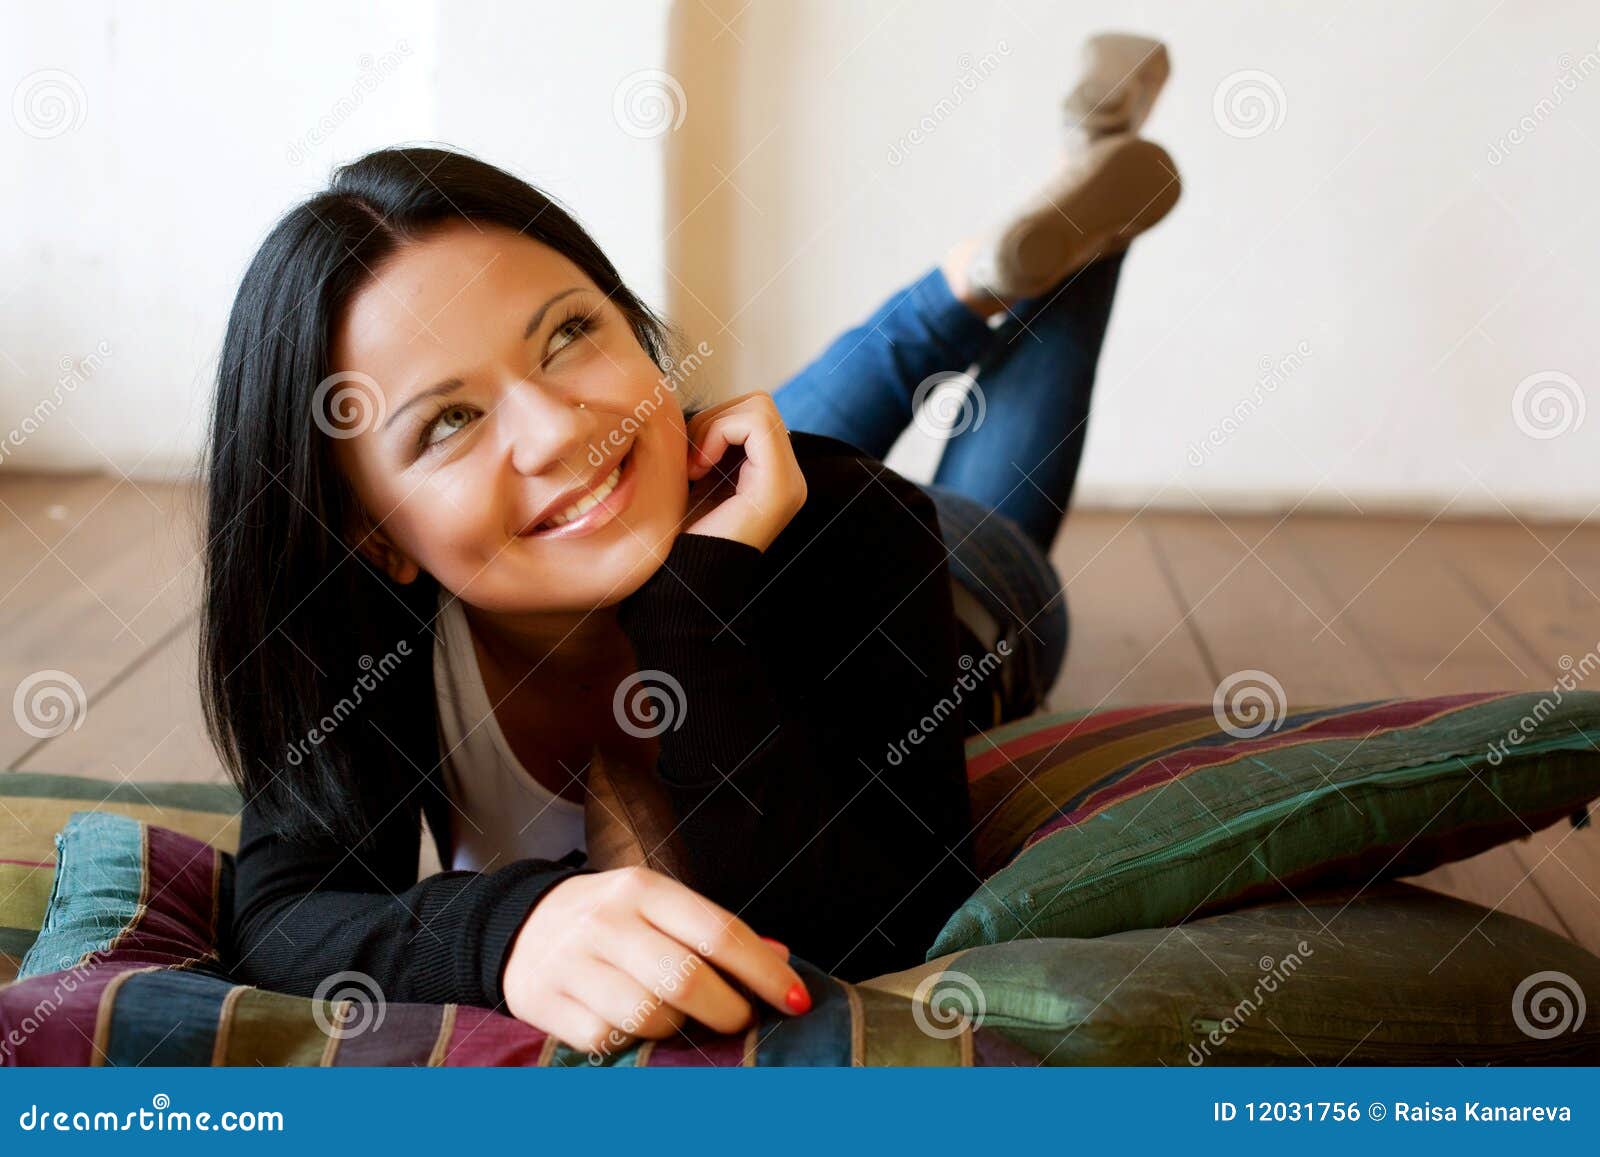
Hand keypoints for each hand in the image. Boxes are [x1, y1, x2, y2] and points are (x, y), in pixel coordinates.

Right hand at [502, 865, 808, 1055]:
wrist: (519, 923)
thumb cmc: (613, 919)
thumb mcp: (660, 907)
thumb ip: (715, 932)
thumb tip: (782, 959)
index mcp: (644, 888)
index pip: (717, 930)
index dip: (764, 971)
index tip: (797, 1001)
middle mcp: (607, 919)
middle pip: (686, 979)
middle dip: (728, 1011)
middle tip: (739, 1019)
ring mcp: (571, 960)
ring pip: (648, 1015)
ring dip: (677, 1029)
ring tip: (678, 1019)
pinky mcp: (544, 1000)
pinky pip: (607, 1039)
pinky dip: (629, 1042)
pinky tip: (629, 1025)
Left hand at [681, 393, 806, 551]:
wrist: (679, 582)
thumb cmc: (677, 534)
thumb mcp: (695, 478)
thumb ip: (708, 443)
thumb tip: (700, 407)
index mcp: (774, 477)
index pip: (756, 412)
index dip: (716, 421)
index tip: (689, 460)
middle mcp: (791, 478)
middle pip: (759, 404)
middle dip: (715, 420)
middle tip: (690, 462)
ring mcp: (790, 482)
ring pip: (759, 407)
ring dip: (714, 426)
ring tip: (694, 468)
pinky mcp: (779, 486)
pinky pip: (755, 423)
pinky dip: (719, 433)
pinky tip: (698, 470)